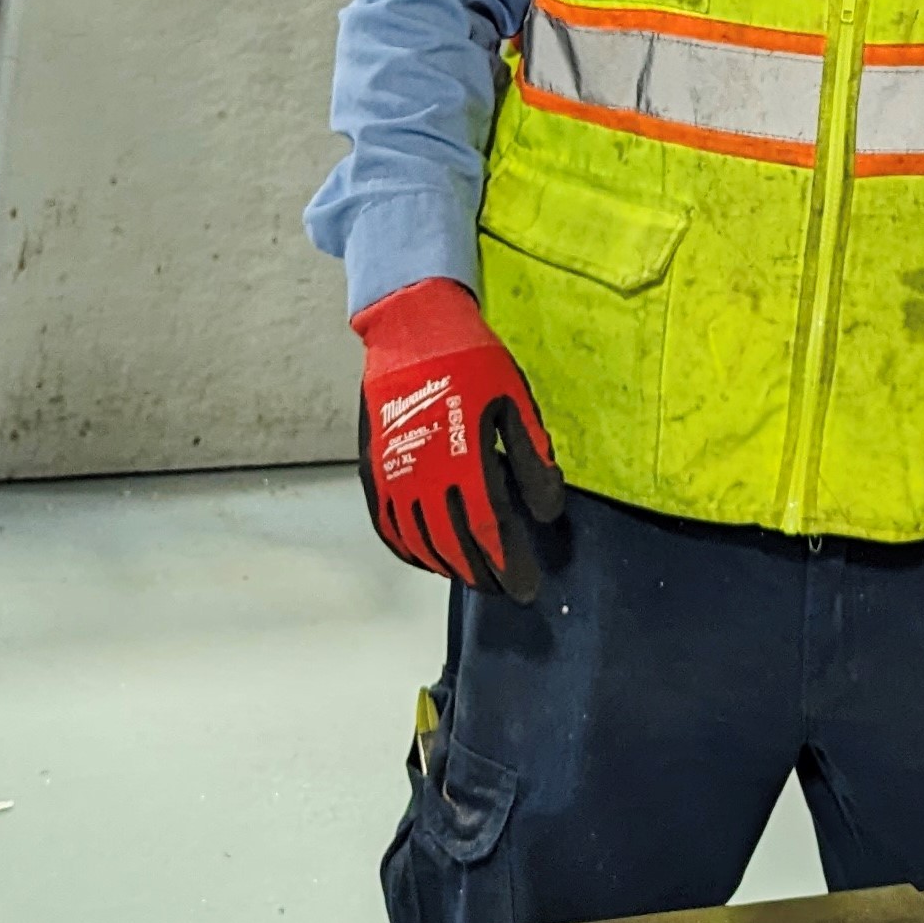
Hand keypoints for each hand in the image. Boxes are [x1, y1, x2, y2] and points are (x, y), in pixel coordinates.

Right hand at [354, 278, 565, 600]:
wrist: (411, 331)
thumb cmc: (473, 362)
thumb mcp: (515, 403)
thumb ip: (532, 460)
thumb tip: (549, 512)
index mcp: (464, 459)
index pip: (489, 529)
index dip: (509, 563)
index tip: (527, 588)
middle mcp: (424, 477)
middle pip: (455, 545)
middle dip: (485, 574)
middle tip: (508, 591)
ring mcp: (393, 478)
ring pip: (421, 543)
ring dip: (451, 567)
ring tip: (476, 579)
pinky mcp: (373, 472)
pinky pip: (389, 528)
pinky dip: (411, 552)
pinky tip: (430, 559)